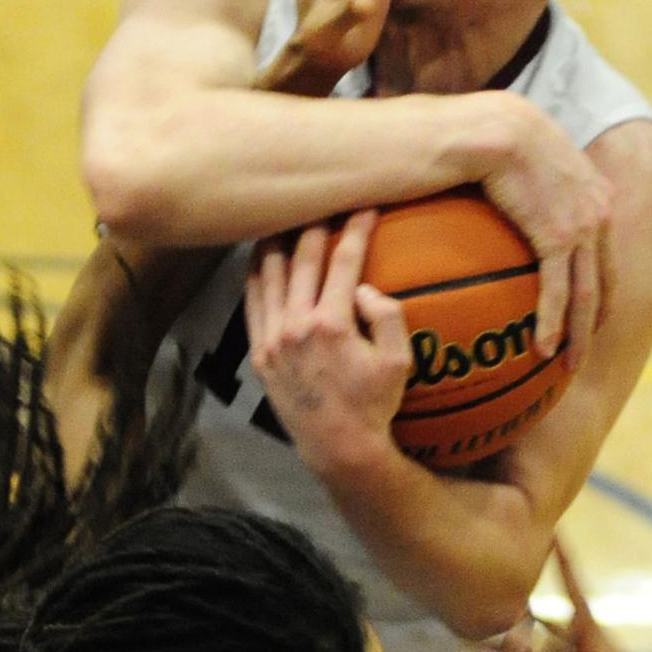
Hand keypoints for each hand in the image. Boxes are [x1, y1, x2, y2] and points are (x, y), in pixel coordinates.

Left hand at [244, 210, 412, 469]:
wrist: (337, 449)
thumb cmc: (374, 406)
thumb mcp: (399, 362)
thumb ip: (387, 317)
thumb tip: (363, 286)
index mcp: (331, 324)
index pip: (344, 260)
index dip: (356, 228)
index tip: (366, 207)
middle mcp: (294, 325)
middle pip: (303, 258)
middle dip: (316, 224)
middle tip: (325, 203)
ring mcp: (271, 339)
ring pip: (269, 274)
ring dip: (279, 242)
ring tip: (286, 219)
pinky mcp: (258, 353)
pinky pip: (251, 302)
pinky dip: (256, 274)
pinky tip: (262, 259)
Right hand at [478, 102, 614, 367]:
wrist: (492, 128)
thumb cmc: (494, 140)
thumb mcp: (527, 162)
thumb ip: (532, 185)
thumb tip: (509, 203)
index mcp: (595, 194)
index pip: (604, 255)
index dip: (600, 291)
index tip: (587, 319)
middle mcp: (598, 211)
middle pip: (604, 282)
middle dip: (596, 323)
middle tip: (584, 355)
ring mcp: (583, 225)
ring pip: (587, 294)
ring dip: (578, 335)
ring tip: (568, 366)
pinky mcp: (559, 235)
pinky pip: (559, 291)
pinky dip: (553, 323)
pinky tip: (544, 349)